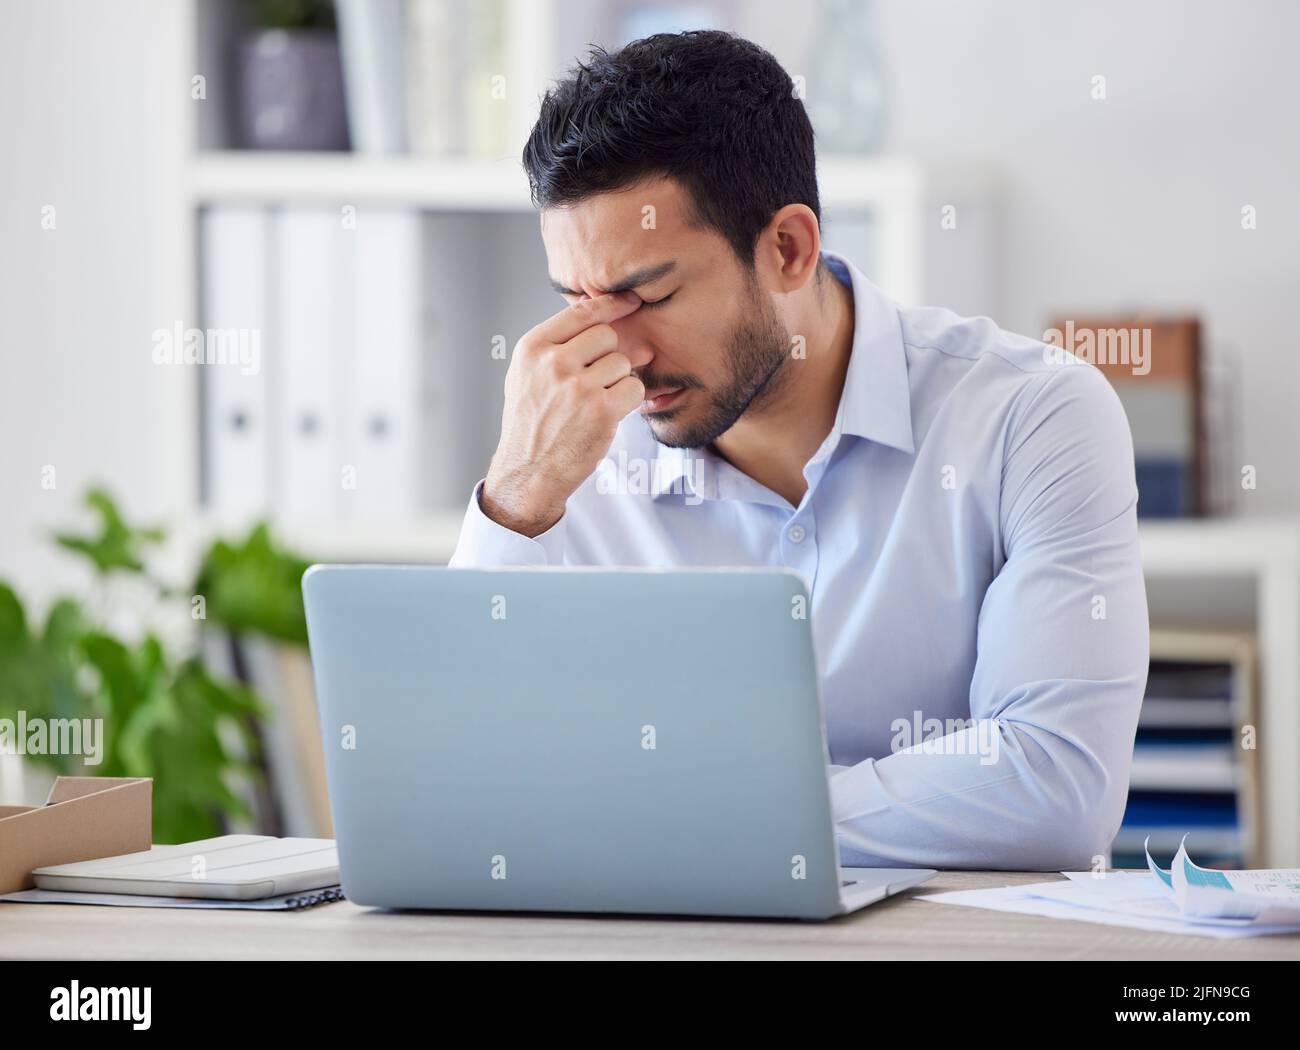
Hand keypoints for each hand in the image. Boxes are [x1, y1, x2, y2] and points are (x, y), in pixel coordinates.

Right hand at [482, 291, 645, 535]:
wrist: (528, 471)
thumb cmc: (531, 422)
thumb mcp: (528, 374)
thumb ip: (558, 344)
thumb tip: (608, 315)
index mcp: (533, 348)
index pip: (582, 312)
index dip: (612, 304)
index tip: (630, 301)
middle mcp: (554, 363)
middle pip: (607, 336)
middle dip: (609, 356)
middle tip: (598, 380)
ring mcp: (577, 387)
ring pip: (623, 363)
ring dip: (618, 382)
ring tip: (596, 401)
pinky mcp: (600, 411)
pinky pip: (634, 389)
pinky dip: (629, 401)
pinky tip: (610, 413)